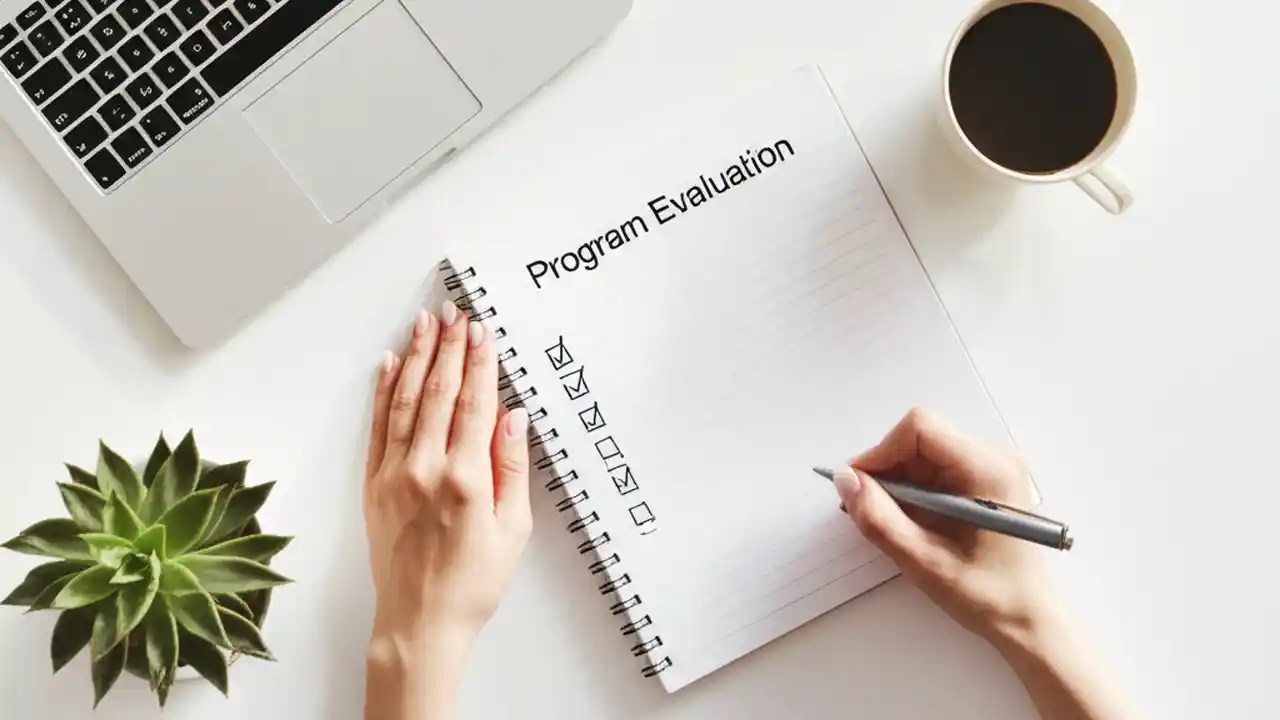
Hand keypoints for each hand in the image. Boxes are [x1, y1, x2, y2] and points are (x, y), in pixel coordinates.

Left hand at [362, 303, 531, 719]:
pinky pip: (378, 427)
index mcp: (466, 478)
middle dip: (448, 347)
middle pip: (438, 392)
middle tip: (453, 313)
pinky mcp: (373, 486)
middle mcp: (425, 469)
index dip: (479, 362)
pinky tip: (388, 366)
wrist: (420, 622)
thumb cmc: (473, 583)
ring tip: (423, 324)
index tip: (482, 330)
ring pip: (404, 401)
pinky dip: (382, 392)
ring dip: (415, 357)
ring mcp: (394, 475)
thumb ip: (513, 467)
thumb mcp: (514, 529)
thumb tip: (515, 416)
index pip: (474, 403)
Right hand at [837, 409, 1143, 718]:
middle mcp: (994, 457)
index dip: (880, 452)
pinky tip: (912, 519)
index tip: (857, 484)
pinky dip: (913, 488)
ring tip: (894, 520)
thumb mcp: (923, 560)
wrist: (1027, 617)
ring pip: (923, 451)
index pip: (920, 428)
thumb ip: (879, 517)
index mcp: (988, 469)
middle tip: (869, 507)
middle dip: (887, 469)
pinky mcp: (984, 477)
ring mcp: (991, 465)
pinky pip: (935, 466)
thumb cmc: (988, 593)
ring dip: (899, 481)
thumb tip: (845, 480)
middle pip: (920, 437)